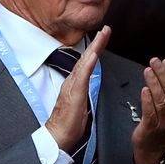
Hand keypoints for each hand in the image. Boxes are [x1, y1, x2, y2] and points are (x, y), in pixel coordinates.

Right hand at [46, 26, 110, 151]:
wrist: (58, 134)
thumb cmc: (68, 124)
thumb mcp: (80, 106)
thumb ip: (83, 94)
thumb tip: (88, 89)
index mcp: (75, 84)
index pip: (87, 63)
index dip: (96, 50)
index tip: (104, 38)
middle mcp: (72, 81)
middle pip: (86, 58)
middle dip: (97, 42)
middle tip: (106, 29)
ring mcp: (73, 85)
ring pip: (85, 62)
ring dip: (94, 47)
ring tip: (103, 35)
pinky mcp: (74, 92)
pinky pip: (83, 74)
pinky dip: (88, 62)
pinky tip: (94, 53)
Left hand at [131, 57, 164, 163]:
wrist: (154, 145)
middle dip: (164, 74)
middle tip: (154, 61)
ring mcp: (164, 120)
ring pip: (161, 100)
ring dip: (154, 84)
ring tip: (148, 71)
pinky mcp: (150, 127)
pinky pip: (150, 113)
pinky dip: (148, 101)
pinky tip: (144, 90)